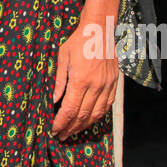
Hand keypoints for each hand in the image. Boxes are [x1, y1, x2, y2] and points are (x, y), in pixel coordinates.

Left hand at [51, 15, 118, 138]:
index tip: (53, 130)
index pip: (69, 110)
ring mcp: (107, 86)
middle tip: (60, 136)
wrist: (100, 30)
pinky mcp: (114, 84)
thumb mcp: (62, 58)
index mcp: (81, 80)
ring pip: (96, 114)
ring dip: (83, 126)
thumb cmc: (78, 42)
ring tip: (73, 132)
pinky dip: (97, 116)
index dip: (61, 123)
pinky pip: (107, 106)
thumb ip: (58, 82)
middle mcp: (96, 86)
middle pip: (82, 116)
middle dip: (70, 129)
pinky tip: (89, 120)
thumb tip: (53, 101)